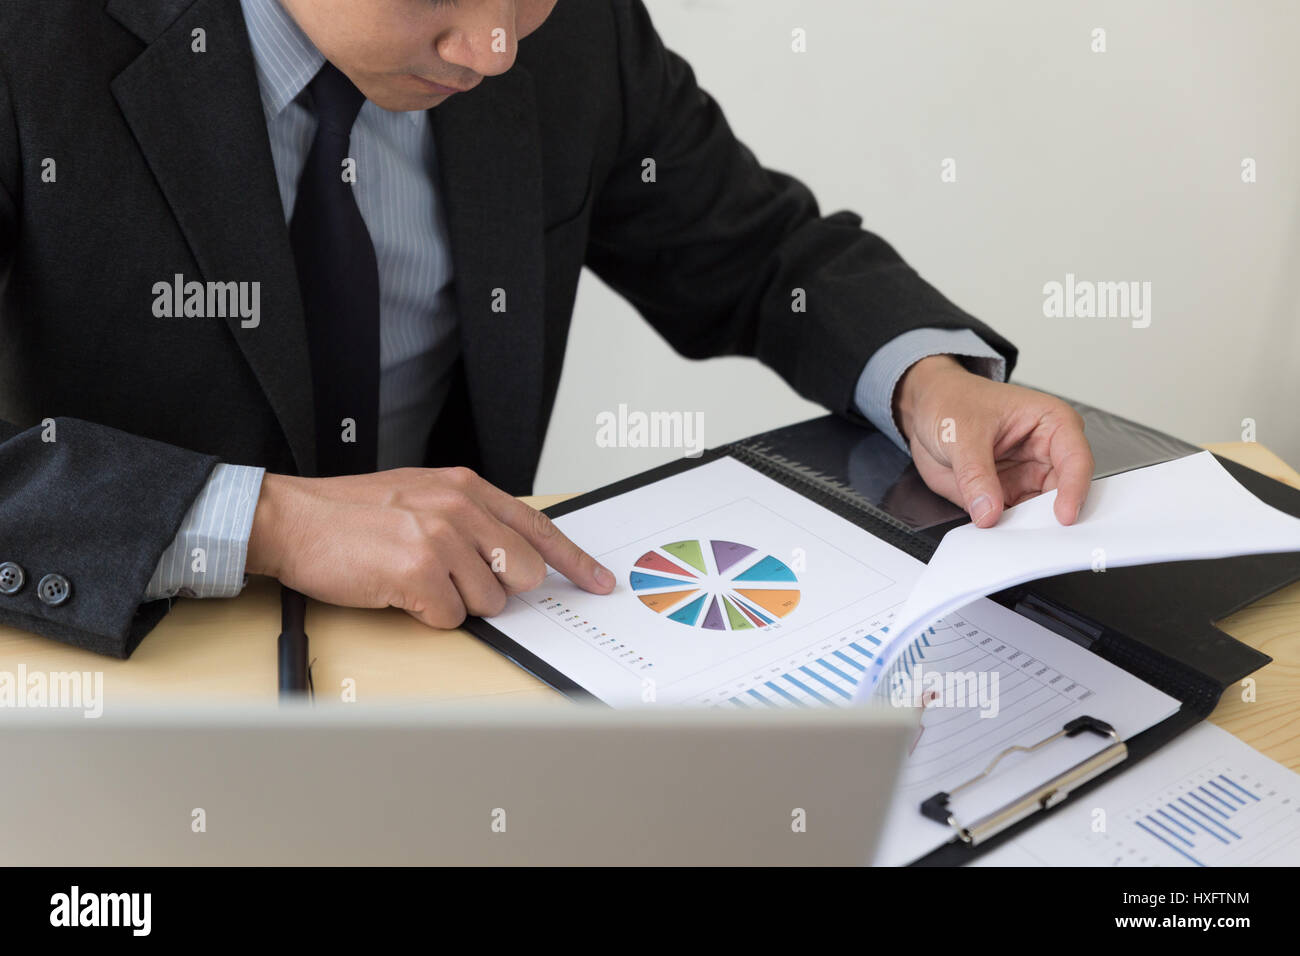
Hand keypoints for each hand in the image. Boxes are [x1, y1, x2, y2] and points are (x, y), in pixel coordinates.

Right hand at [245, 466, 615, 628]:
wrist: (292, 519)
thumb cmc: (353, 515)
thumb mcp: (423, 497)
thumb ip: (471, 519)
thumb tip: (513, 559)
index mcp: (467, 488)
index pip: (539, 528)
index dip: (575, 562)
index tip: (599, 582)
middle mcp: (461, 508)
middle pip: (522, 575)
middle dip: (493, 589)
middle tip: (449, 579)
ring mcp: (441, 538)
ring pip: (487, 603)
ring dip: (451, 603)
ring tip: (410, 577)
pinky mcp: (418, 571)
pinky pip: (449, 618)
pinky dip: (424, 616)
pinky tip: (396, 590)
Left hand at [893, 355, 1093, 527]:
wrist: (924, 408)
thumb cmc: (951, 401)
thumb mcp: (961, 434)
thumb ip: (975, 475)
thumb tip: (988, 512)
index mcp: (1050, 422)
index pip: (1075, 458)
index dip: (1073, 488)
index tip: (1063, 515)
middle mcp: (1045, 452)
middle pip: (1063, 492)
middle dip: (1051, 517)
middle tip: (1039, 538)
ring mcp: (1026, 476)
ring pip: (1040, 512)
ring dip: (1029, 528)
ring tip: (1015, 541)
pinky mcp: (1006, 494)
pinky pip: (1013, 519)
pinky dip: (1007, 531)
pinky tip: (998, 538)